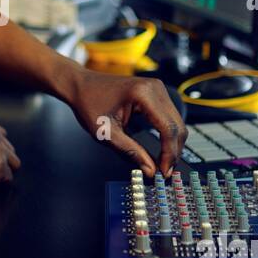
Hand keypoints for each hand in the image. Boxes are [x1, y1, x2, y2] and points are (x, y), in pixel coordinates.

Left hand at [62, 69, 184, 176]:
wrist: (81, 85)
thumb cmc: (88, 103)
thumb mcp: (107, 133)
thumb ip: (131, 151)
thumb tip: (150, 169)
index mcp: (143, 94)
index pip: (167, 128)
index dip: (169, 153)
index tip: (164, 171)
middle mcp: (154, 88)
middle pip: (177, 125)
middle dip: (174, 151)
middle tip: (165, 171)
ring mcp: (157, 88)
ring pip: (177, 122)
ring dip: (173, 144)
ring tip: (164, 163)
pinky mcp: (155, 93)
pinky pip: (170, 116)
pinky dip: (169, 134)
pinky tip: (163, 149)